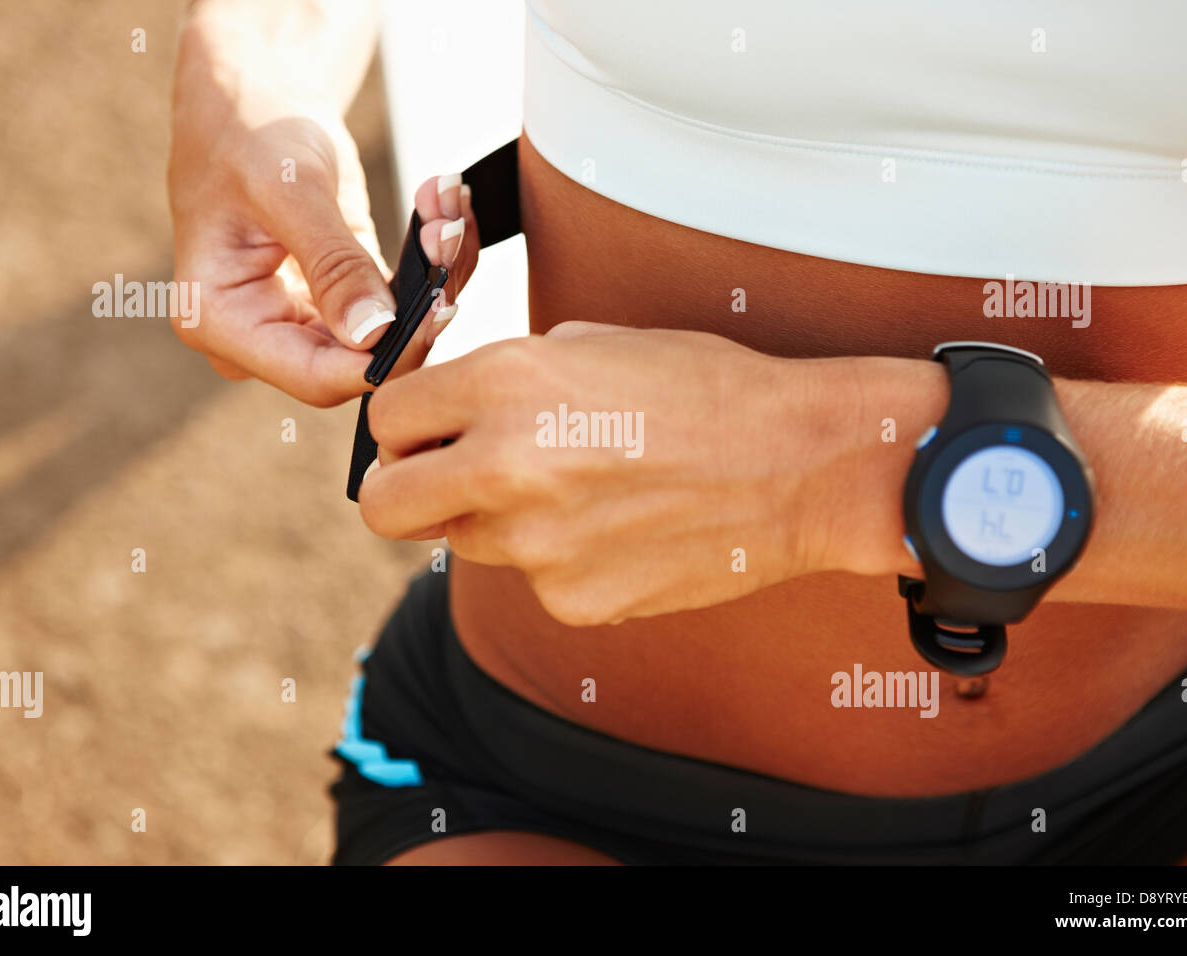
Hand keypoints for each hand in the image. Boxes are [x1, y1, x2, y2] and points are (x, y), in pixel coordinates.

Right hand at [167, 13, 477, 404]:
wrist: (254, 102)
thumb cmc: (249, 131)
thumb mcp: (288, 190)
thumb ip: (332, 265)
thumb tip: (373, 335)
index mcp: (220, 322)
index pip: (317, 377)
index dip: (384, 358)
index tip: (438, 307)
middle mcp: (261, 338)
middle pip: (365, 362)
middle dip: (422, 305)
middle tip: (450, 232)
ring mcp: (304, 325)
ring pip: (395, 335)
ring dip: (437, 276)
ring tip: (449, 209)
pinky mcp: (345, 304)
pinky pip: (402, 305)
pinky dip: (434, 263)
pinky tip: (446, 213)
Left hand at [357, 322, 864, 624]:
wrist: (802, 462)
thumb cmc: (708, 388)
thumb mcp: (592, 346)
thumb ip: (505, 381)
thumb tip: (452, 414)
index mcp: (506, 383)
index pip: (386, 420)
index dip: (405, 428)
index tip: (427, 436)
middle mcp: (506, 466)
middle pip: (384, 507)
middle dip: (405, 492)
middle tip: (447, 481)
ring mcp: (538, 545)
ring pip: (465, 544)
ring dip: (498, 521)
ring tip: (580, 493)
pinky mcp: (574, 601)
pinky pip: (535, 581)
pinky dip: (562, 560)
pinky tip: (622, 530)